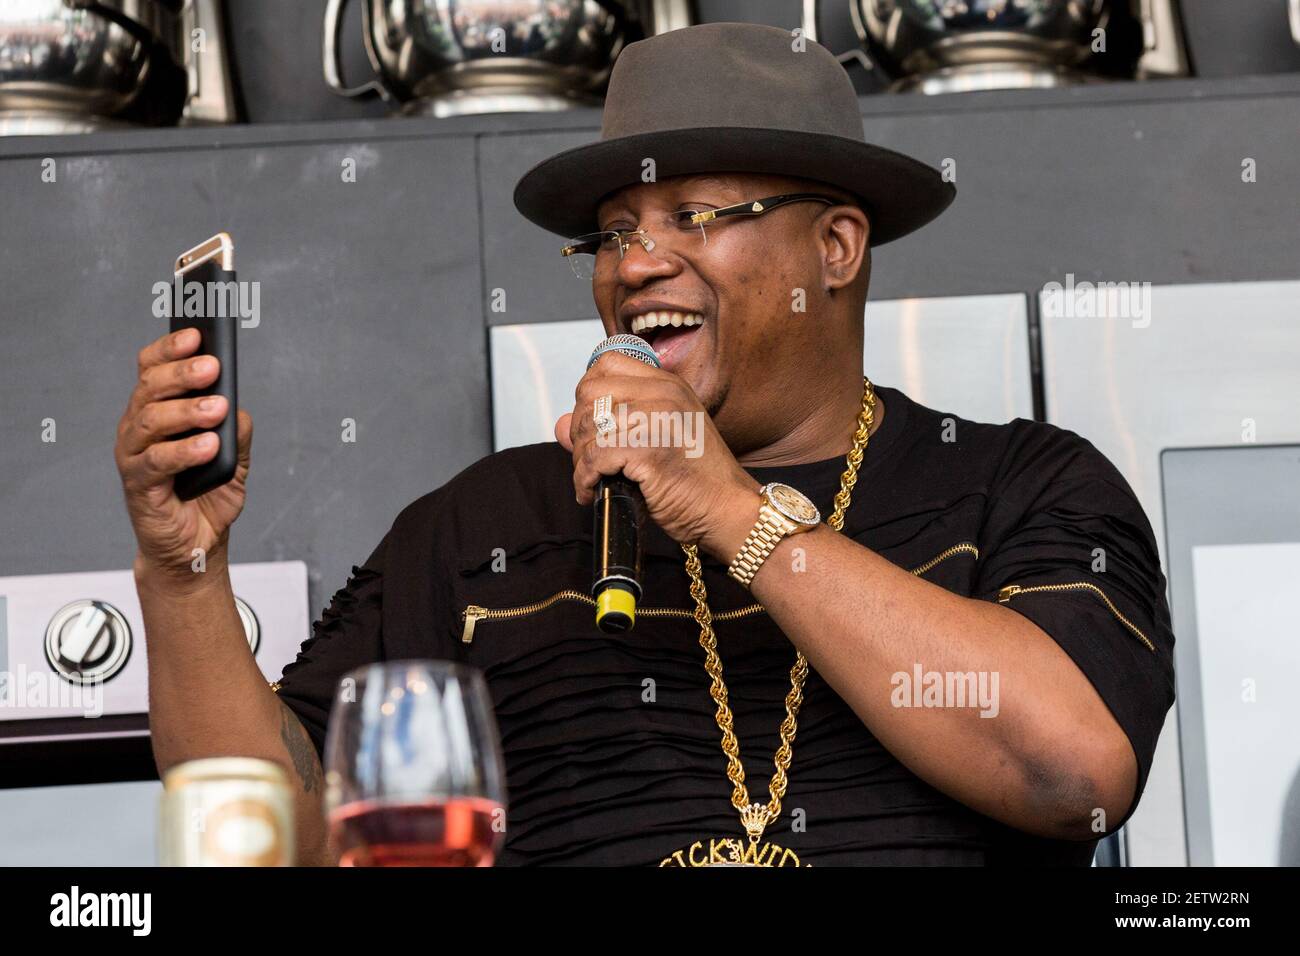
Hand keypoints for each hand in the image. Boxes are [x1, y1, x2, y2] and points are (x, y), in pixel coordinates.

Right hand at [114, 328, 252, 581]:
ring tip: (215, 408)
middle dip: (181, 373)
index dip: (170, 349)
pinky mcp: (138, 485)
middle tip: (212, 367)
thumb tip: (235, 408)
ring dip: (185, 411)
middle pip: (150, 388)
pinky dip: (183, 451)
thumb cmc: (207, 494)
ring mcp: (135, 455)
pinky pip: (156, 461)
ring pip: (150, 420)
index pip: (152, 369)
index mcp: (157, 411)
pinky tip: (208, 446)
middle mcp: (138, 427)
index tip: (197, 334)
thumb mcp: (234, 458)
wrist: (194, 544)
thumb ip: (236, 432)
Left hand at [555, 352, 759, 551]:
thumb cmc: (697, 480)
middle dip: (580, 429)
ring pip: (588, 428)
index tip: (593, 424)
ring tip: (593, 479)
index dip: (589, 393)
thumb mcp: (654, 440)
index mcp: (667, 384)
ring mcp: (656, 419)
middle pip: (589, 393)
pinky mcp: (647, 450)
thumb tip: (560, 424)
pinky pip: (594, 458)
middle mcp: (662, 394)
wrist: (729, 510)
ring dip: (581, 460)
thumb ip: (608, 426)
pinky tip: (592, 493)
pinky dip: (584, 480)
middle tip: (589, 459)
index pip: (606, 364)